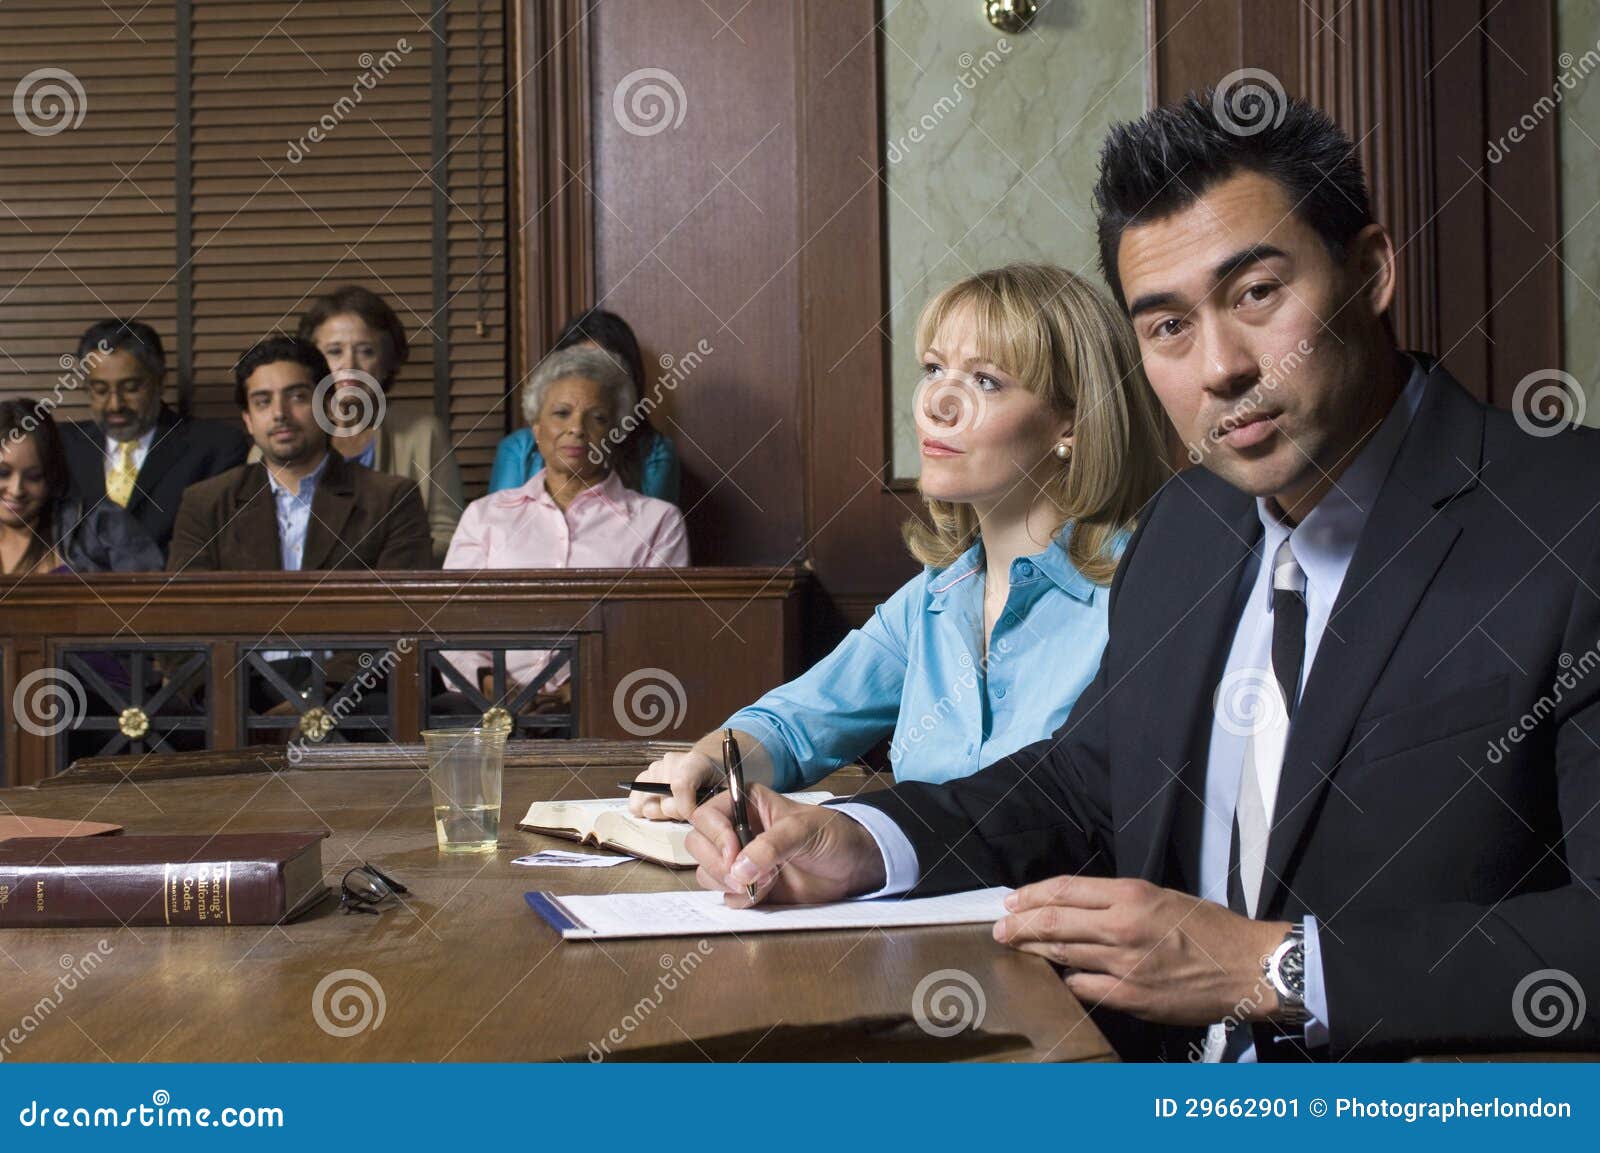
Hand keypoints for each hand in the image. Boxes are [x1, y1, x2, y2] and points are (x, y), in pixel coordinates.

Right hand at [627, 749, 719, 820]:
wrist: (712, 767)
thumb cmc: (721, 781)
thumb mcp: (729, 792)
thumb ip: (716, 805)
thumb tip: (701, 821)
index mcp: (696, 761)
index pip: (680, 785)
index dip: (685, 808)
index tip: (693, 818)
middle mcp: (671, 762)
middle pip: (664, 802)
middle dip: (678, 815)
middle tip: (691, 811)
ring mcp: (655, 769)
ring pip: (648, 806)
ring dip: (662, 814)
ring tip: (678, 807)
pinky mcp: (643, 777)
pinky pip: (635, 802)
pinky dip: (646, 811)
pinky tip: (662, 808)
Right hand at [686, 785, 886, 906]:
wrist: (850, 866)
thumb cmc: (830, 835)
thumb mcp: (803, 831)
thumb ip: (771, 846)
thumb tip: (739, 869)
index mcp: (745, 803)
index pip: (706, 815)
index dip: (715, 836)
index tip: (734, 855)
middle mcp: (735, 829)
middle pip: (697, 844)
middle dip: (719, 864)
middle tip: (749, 876)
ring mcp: (738, 859)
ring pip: (706, 872)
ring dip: (731, 883)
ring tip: (768, 881)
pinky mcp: (746, 885)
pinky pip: (724, 895)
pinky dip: (740, 899)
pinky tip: (766, 893)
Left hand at [992, 876, 1288, 1026]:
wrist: (1246, 967)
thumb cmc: (1210, 929)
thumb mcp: (1162, 896)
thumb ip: (1119, 901)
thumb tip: (1078, 906)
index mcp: (1131, 895)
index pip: (1064, 890)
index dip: (1031, 895)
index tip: (1012, 900)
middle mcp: (1121, 926)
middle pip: (1053, 922)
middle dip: (1018, 924)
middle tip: (999, 927)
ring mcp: (1123, 965)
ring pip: (1062, 955)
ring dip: (1034, 951)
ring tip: (1016, 947)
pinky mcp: (1130, 997)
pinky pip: (1083, 987)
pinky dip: (1068, 980)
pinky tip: (1061, 977)